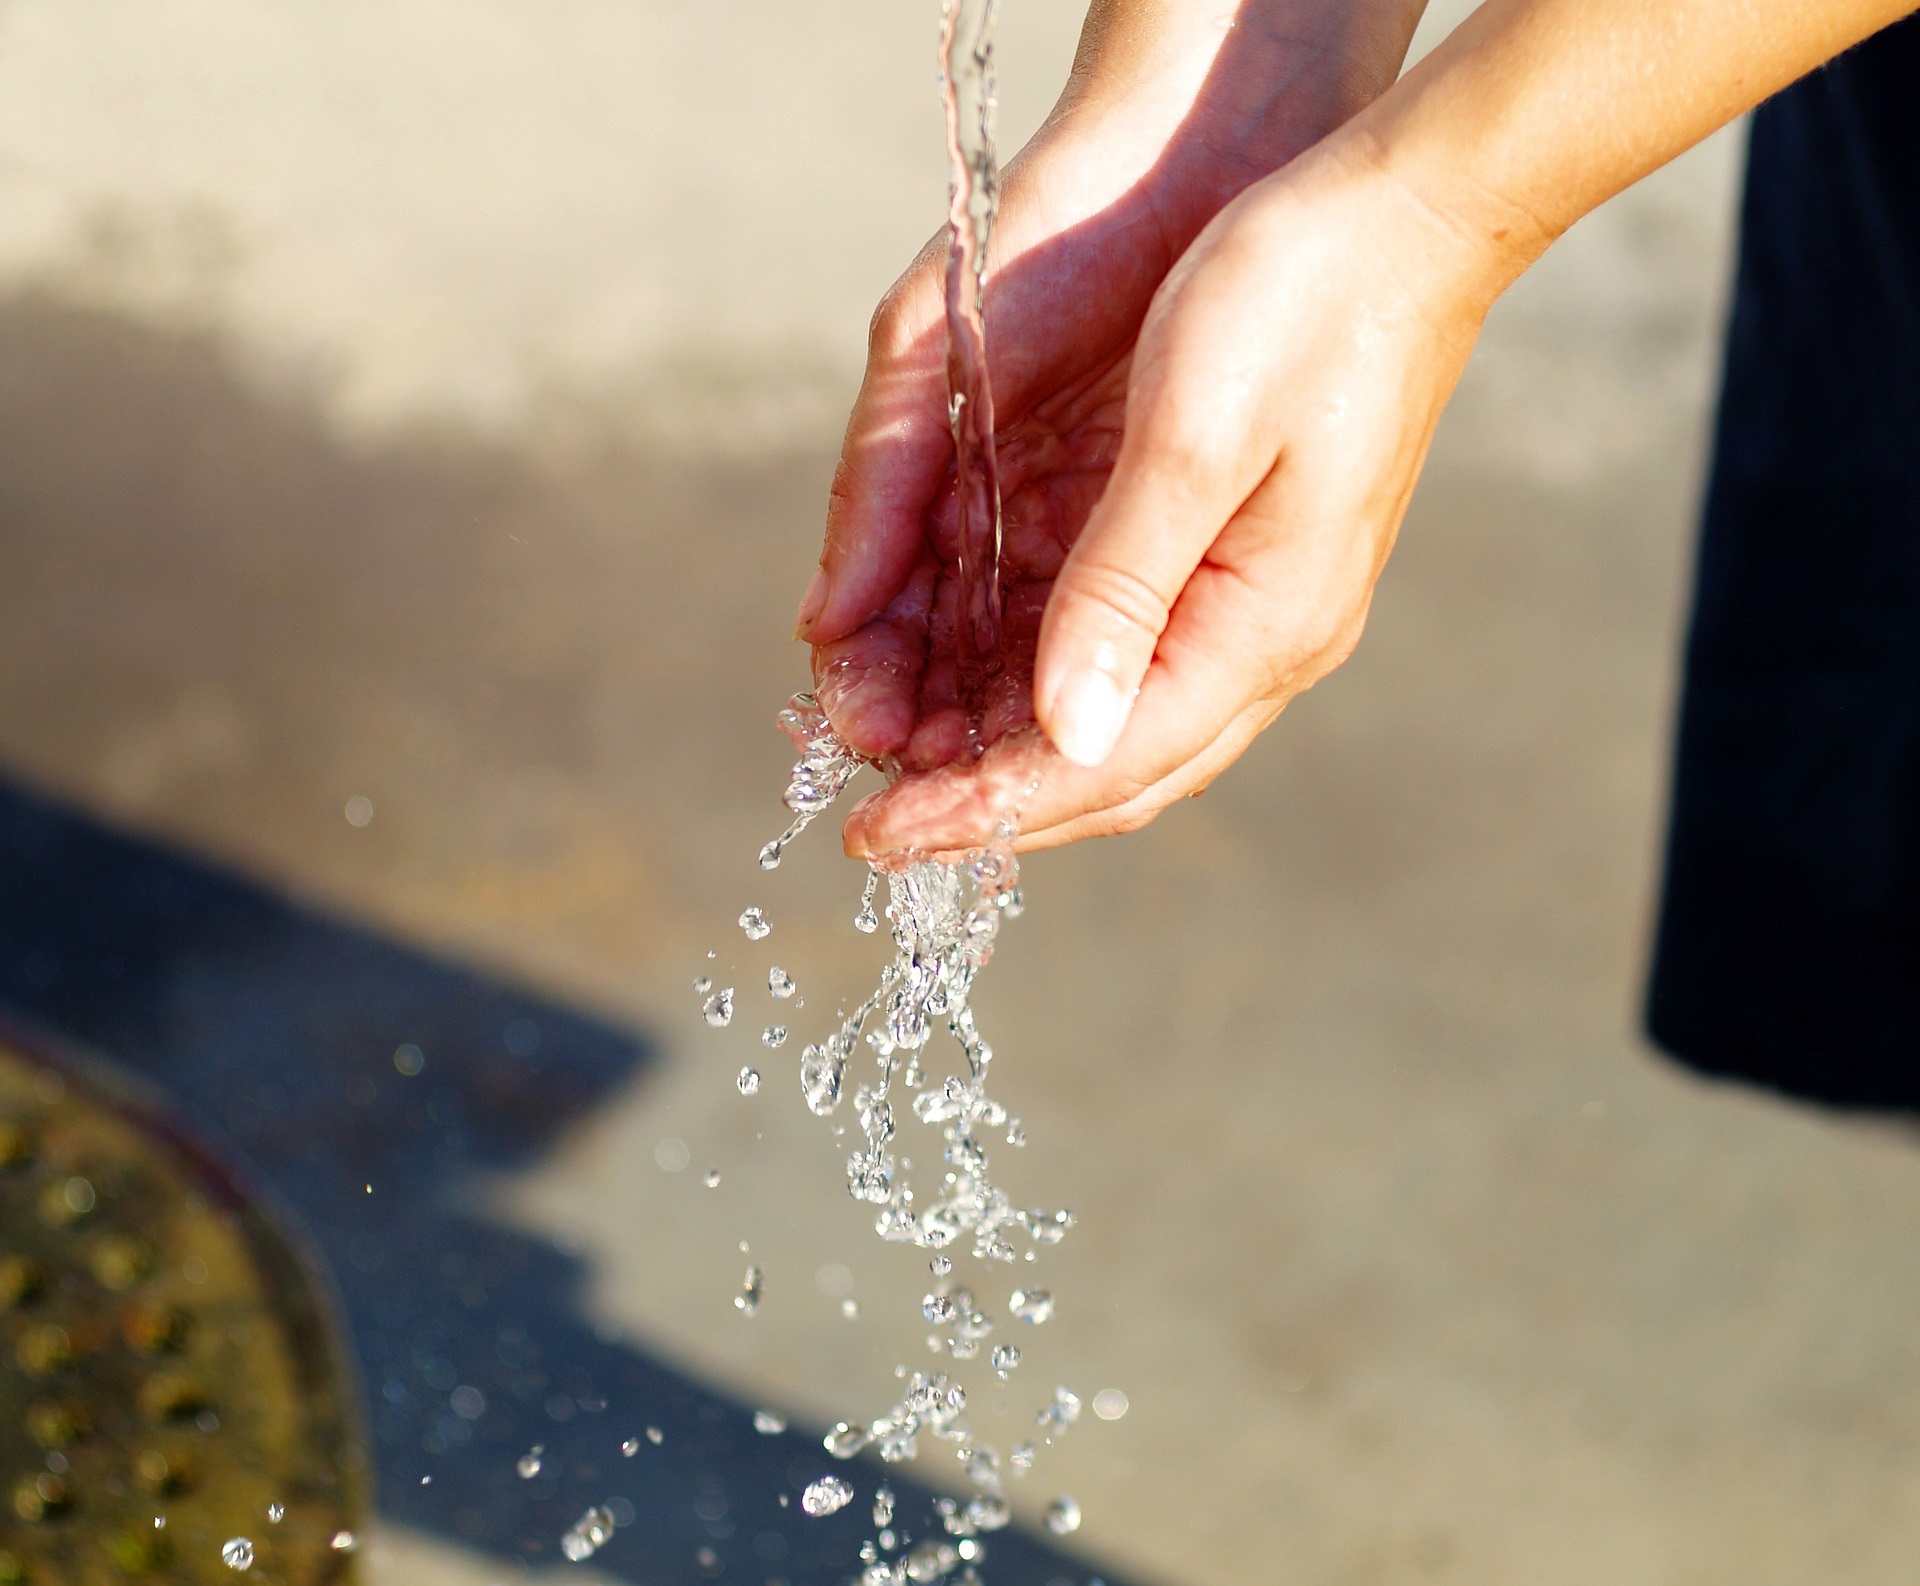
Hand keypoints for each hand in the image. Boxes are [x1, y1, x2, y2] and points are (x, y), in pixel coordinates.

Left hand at [793, 0, 1429, 854]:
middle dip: (991, 806)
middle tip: (878, 823)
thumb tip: (1065, 735)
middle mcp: (1271, 640)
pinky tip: (984, 691)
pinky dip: (1051, 695)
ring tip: (908, 765)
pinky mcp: (1243, 566)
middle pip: (1117, 774)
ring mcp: (1266, 608)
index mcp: (1264, 625)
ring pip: (1125, 730)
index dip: (984, 809)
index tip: (877, 836)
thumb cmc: (1300, 300)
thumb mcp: (1192, 440)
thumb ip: (1122, 592)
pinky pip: (1138, 669)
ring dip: (1014, 757)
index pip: (1105, 765)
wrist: (1407, 215)